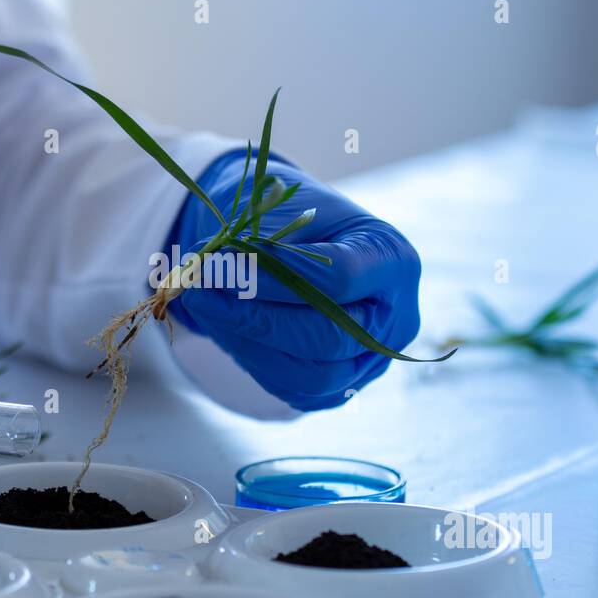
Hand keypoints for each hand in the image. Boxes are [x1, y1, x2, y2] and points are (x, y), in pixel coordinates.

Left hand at [167, 150, 420, 409]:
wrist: (295, 239)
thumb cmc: (294, 216)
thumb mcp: (284, 209)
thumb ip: (260, 243)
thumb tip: (219, 273)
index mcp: (394, 260)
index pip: (343, 277)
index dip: (280, 274)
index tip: (227, 259)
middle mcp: (395, 318)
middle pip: (328, 337)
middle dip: (256, 316)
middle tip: (201, 288)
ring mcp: (370, 360)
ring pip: (311, 375)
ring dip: (246, 342)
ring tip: (203, 303)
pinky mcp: (338, 388)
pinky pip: (293, 389)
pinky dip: (250, 358)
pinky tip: (222, 325)